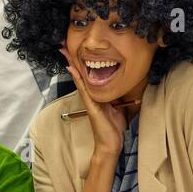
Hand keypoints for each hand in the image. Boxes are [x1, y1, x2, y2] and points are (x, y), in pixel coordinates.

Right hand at [59, 42, 128, 158]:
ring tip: (65, 53)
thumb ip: (119, 99)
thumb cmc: (114, 128)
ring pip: (79, 80)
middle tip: (64, 47)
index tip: (75, 52)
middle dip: (72, 61)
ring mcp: (89, 101)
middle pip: (80, 76)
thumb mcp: (119, 109)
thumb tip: (128, 91)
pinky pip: (83, 90)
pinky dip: (78, 79)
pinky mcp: (91, 106)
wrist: (110, 144)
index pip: (88, 77)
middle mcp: (90, 97)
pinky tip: (72, 69)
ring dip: (72, 65)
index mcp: (96, 96)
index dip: (81, 65)